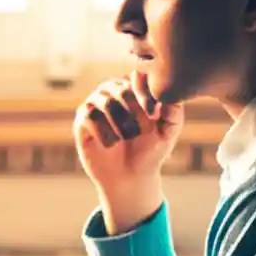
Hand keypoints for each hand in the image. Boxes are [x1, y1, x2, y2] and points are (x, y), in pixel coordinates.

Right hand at [73, 72, 184, 232]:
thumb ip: (174, 110)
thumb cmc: (151, 150)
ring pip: (104, 101)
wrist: (130, 177)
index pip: (137, 78)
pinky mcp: (81, 122)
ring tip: (125, 138)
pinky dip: (103, 132)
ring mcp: (94, 105)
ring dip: (119, 122)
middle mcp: (111, 91)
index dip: (146, 96)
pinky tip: (110, 144)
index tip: (154, 116)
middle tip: (141, 131)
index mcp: (133, 87)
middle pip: (120, 89)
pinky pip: (89, 117)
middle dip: (133, 111)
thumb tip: (164, 94)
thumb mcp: (169, 130)